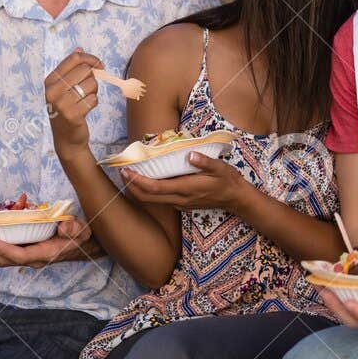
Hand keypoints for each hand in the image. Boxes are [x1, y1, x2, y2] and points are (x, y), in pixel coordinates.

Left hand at [0, 216, 103, 269]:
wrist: (80, 245)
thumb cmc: (79, 236)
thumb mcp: (81, 230)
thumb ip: (74, 228)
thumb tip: (64, 226)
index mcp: (43, 254)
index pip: (20, 256)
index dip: (3, 250)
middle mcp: (31, 259)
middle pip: (2, 261)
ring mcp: (24, 258)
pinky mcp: (20, 253)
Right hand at [45, 49, 103, 153]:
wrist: (66, 138)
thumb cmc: (67, 109)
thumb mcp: (64, 88)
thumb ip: (71, 68)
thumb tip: (79, 49)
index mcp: (50, 80)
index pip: (75, 58)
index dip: (91, 59)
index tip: (100, 65)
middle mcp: (52, 91)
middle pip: (85, 70)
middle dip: (93, 78)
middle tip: (88, 90)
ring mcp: (61, 103)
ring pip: (92, 84)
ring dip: (94, 92)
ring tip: (84, 100)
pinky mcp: (72, 115)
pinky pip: (93, 99)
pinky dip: (94, 103)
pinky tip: (85, 110)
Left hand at [121, 154, 247, 212]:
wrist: (235, 198)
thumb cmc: (227, 181)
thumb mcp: (220, 168)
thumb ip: (204, 162)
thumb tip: (190, 154)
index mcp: (186, 189)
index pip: (155, 187)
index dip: (138, 181)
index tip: (126, 171)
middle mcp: (179, 199)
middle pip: (147, 197)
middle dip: (131, 186)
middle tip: (122, 171)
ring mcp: (179, 203)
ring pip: (152, 200)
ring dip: (138, 189)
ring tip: (129, 175)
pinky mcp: (181, 204)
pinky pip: (159, 199)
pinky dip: (148, 191)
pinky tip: (146, 180)